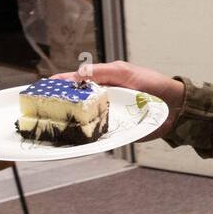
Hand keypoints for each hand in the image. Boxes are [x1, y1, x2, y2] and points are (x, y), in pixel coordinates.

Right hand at [51, 60, 184, 140]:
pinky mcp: (113, 133)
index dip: (58, 86)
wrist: (174, 106)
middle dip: (57, 108)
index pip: (74, 84)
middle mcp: (100, 100)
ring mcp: (105, 117)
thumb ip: (102, 72)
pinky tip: (70, 141)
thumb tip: (77, 74)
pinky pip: (96, 137)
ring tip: (47, 128)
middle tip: (38, 111)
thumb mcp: (124, 72)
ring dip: (67, 125)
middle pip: (74, 105)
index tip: (40, 90)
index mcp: (101, 82)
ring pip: (81, 122)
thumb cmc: (151, 84)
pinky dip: (83, 139)